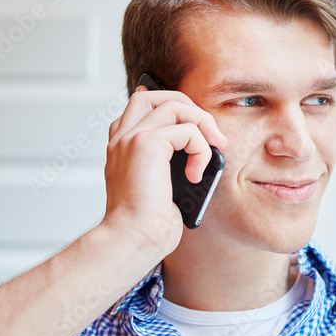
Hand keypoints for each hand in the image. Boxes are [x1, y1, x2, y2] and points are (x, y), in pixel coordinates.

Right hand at [99, 87, 227, 257]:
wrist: (131, 239)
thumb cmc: (145, 225)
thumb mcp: (158, 188)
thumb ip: (167, 166)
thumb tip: (195, 157)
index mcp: (121, 146)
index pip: (139, 106)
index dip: (165, 103)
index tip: (190, 114)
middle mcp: (122, 138)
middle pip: (154, 96)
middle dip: (188, 106)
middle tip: (210, 134)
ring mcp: (131, 138)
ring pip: (174, 105)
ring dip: (202, 123)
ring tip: (214, 148)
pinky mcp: (146, 144)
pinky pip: (187, 130)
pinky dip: (201, 150)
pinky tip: (196, 174)